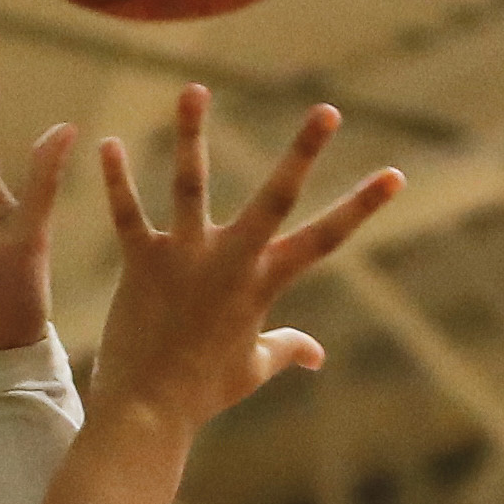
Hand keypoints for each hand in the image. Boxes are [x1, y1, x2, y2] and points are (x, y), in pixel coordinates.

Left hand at [92, 90, 402, 432]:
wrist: (148, 414)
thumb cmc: (201, 394)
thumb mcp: (252, 370)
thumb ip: (286, 348)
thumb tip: (318, 355)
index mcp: (262, 285)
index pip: (325, 240)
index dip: (362, 207)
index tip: (395, 175)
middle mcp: (230, 264)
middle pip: (275, 199)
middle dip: (304, 153)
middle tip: (327, 109)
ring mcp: (185, 260)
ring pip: (191, 185)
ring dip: (192, 135)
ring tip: (194, 90)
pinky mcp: (142, 264)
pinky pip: (128, 215)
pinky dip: (117, 180)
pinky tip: (108, 143)